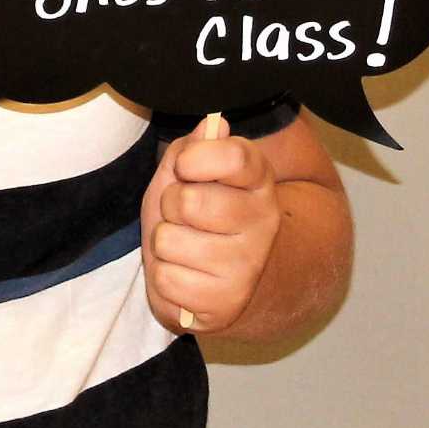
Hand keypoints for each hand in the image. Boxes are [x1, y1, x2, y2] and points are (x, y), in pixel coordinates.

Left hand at [141, 114, 282, 333]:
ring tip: (185, 247)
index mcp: (258, 182)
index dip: (194, 159)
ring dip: (165, 245)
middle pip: (187, 201)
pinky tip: (187, 275)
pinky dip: (166, 278)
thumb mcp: (190, 174)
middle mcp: (264, 222)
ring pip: (169, 242)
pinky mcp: (227, 303)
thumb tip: (214, 124)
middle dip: (170, 207)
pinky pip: (167, 280)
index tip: (186, 169)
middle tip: (184, 216)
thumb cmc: (199, 217)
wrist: (225, 280)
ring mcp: (248, 265)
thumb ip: (196, 147)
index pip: (232, 156)